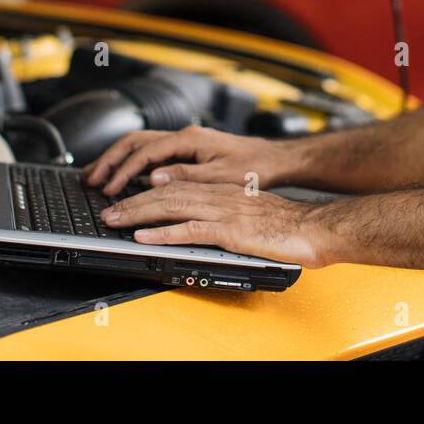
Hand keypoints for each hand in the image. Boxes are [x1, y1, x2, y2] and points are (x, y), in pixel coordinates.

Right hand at [82, 124, 296, 195]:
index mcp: (189, 139)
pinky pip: (150, 152)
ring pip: (139, 144)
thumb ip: (186, 176)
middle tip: (91, 180)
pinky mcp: (186, 149)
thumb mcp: (220, 176)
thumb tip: (153, 179)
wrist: (274, 160)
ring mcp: (184, 141)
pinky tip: (123, 176)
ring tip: (97, 177)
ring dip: (117, 160)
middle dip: (110, 160)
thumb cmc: (253, 168)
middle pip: (135, 141)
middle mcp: (183, 136)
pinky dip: (131, 162)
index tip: (110, 189)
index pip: (145, 152)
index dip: (124, 171)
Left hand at [100, 180, 333, 267]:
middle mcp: (219, 196)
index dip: (146, 192)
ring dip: (138, 214)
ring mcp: (224, 212)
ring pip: (171, 207)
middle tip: (107, 212)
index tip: (124, 200)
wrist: (315, 229)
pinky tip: (144, 237)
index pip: (176, 186)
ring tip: (114, 221)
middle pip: (166, 193)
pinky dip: (162, 233)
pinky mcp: (231, 231)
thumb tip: (199, 218)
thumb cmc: (286, 225)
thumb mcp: (248, 210)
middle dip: (132, 202)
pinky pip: (190, 230)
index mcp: (222, 190)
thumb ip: (223, 210)